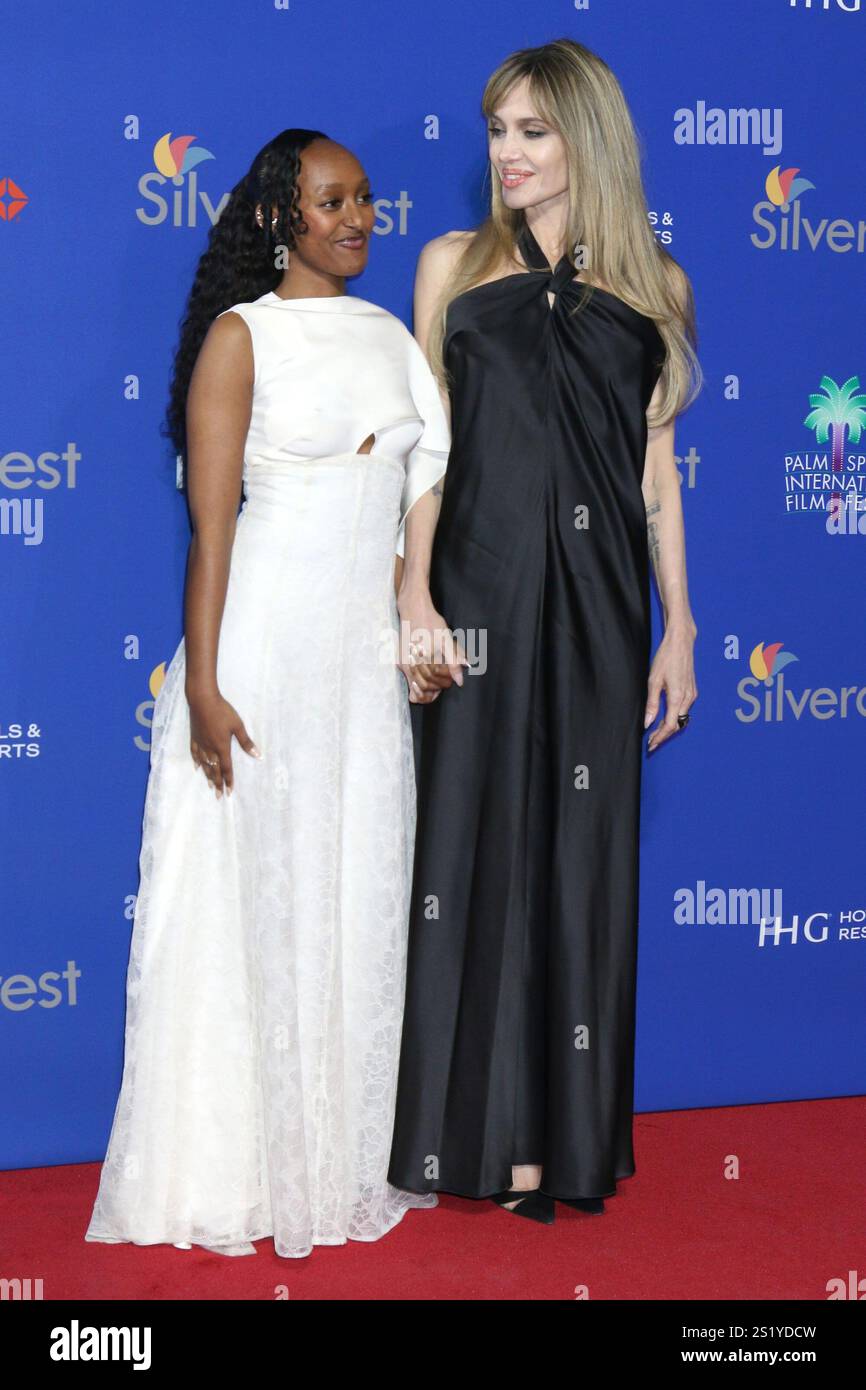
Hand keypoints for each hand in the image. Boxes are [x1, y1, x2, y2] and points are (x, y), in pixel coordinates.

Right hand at [188, 688, 260, 796]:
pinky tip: (197, 767)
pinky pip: (194, 753)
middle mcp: (210, 749)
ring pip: (204, 764)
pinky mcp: (194, 737)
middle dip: (218, 783)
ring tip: (210, 786)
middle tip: (219, 796)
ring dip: (208, 776)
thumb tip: (257, 755)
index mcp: (222, 747)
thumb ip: (246, 742)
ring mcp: (201, 743)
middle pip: (214, 770)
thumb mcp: (237, 725)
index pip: (226, 768)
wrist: (202, 699)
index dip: (229, 780)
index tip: (229, 792)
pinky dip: (196, 762)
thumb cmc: (222, 711)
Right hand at [396, 589, 468, 703]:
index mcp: (424, 656)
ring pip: (416, 685)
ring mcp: (403, 662)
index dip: (446, 680)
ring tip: (438, 683)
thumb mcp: (446, 639)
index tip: (452, 679)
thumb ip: (454, 661)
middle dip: (438, 686)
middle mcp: (411, 661)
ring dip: (429, 688)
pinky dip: (418, 686)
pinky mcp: (400, 662)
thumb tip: (460, 680)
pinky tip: (427, 682)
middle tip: (447, 682)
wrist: (413, 610)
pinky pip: (409, 680)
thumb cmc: (431, 622)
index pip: (436, 677)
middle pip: (426, 684)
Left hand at [644, 620, 697, 752]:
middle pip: (677, 725)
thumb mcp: (653, 681)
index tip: (650, 745)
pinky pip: (684, 710)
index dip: (660, 737)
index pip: (670, 726)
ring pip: (682, 719)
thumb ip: (651, 704)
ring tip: (655, 733)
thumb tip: (648, 722)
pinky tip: (665, 718)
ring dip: (669, 727)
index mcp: (678, 697)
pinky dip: (675, 718)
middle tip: (651, 742)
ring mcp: (692, 695)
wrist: (681, 642)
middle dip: (664, 735)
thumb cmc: (666, 658)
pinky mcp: (692, 691)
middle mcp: (688, 698)